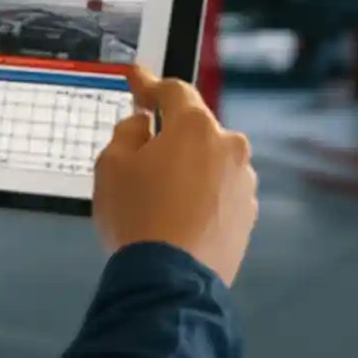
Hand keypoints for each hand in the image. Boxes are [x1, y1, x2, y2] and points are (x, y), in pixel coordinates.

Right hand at [93, 66, 257, 285]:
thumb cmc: (138, 219)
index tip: (138, 78)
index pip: (173, 91)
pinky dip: (201, 196)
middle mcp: (228, 147)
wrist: (169, 280)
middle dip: (169, 137)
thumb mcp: (111, 165)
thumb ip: (126, 132)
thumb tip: (142, 125)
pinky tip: (177, 217)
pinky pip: (218, 192)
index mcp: (196, 127)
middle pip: (194, 129)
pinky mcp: (247, 213)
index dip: (149, 83)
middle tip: (140, 159)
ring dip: (187, 170)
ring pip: (208, 162)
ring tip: (158, 200)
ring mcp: (242, 182)